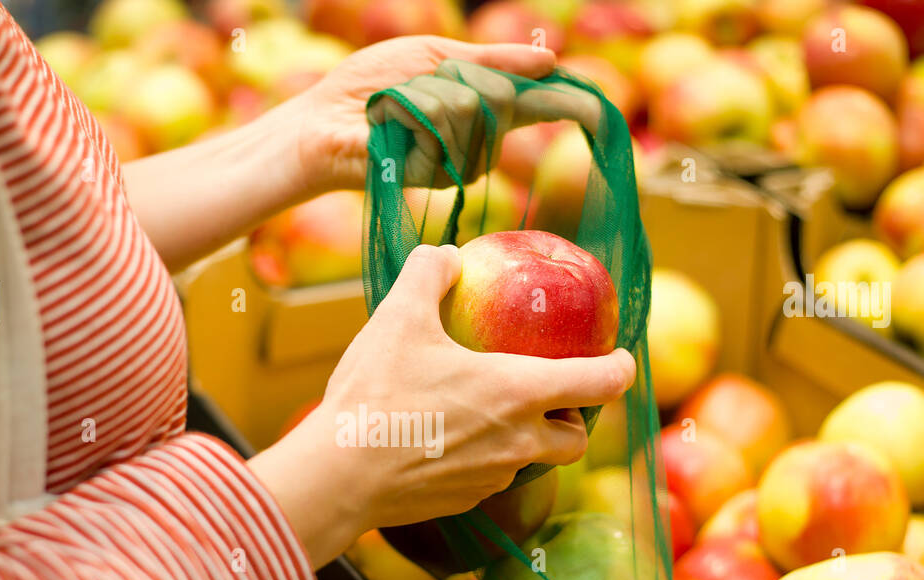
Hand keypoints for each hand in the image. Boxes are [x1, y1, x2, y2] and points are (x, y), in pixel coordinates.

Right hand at [249, 245, 636, 568]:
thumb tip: (445, 257)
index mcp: (520, 392)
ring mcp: (493, 478)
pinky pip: (490, 480)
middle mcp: (520, 442)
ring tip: (490, 417)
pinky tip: (446, 443)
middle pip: (576, 439)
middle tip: (551, 397)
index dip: (622, 369)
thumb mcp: (398, 316)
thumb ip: (428, 273)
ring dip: (526, 441)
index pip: (601, 384)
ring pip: (532, 462)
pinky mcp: (464, 502)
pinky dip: (483, 461)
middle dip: (574, 419)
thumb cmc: (376, 395)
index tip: (621, 359)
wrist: (338, 476)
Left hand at [290, 36, 556, 194]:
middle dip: (461, 76)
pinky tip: (394, 128)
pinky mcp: (438, 176)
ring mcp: (461, 162)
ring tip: (399, 107)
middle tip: (417, 83)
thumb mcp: (434, 60)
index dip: (569, 102)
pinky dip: (415, 114)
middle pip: (505, 97)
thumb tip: (550, 61)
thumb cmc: (373, 89)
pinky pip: (445, 128)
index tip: (598, 105)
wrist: (325, 123)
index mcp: (484, 103)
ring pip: (473, 112)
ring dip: (430, 95)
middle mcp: (480, 138)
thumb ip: (492, 60)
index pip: (539, 103)